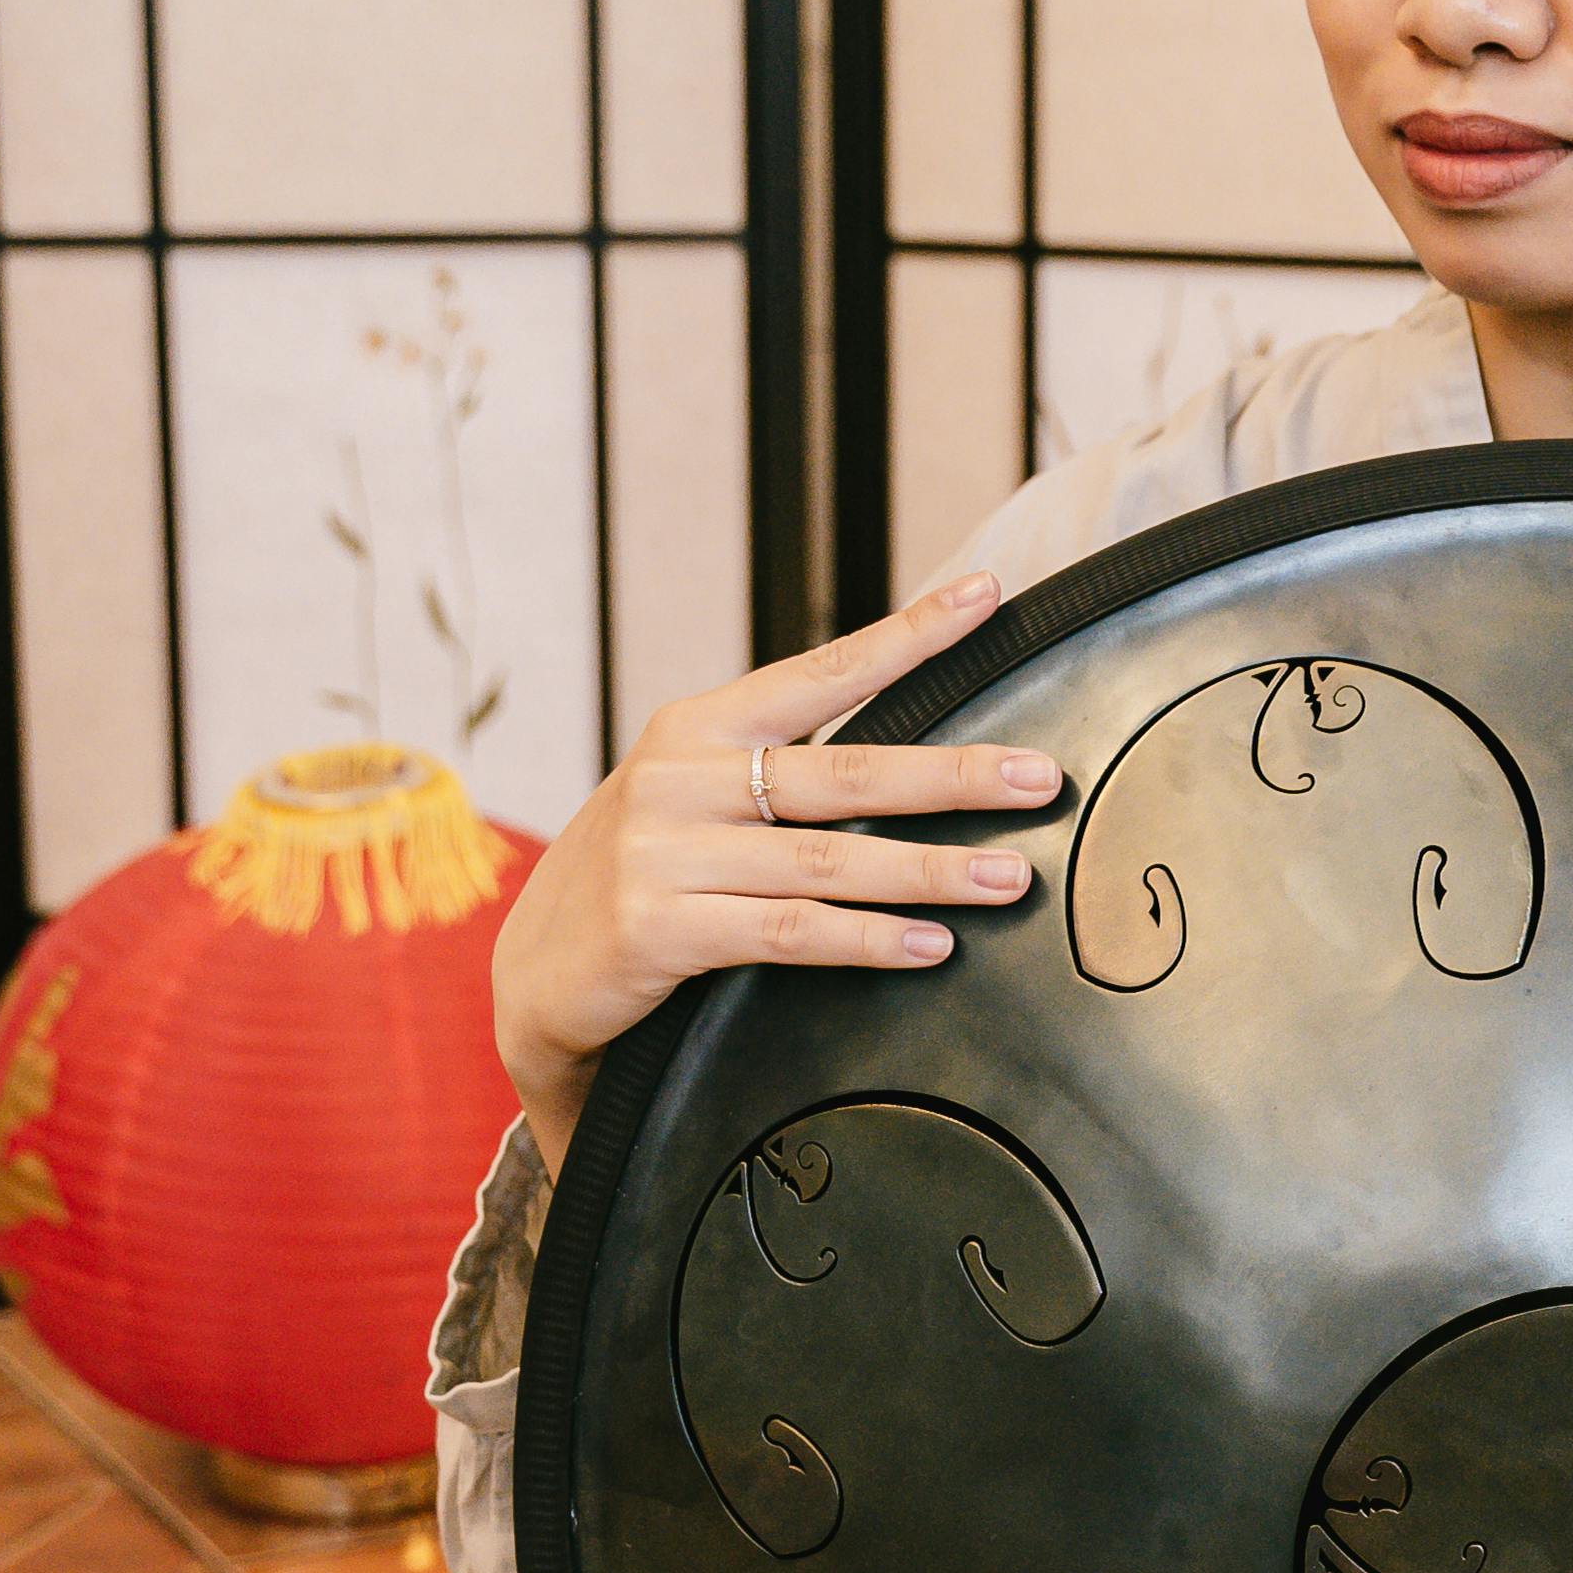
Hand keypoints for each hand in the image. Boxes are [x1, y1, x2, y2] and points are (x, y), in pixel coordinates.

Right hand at [491, 581, 1059, 1171]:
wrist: (533, 976)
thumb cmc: (641, 878)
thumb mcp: (693, 801)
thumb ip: (776, 772)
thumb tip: (911, 757)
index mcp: (697, 727)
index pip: (822, 671)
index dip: (908, 635)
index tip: (986, 596)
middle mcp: (681, 778)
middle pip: (845, 772)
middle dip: (953, 775)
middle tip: (1039, 778)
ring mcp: (666, 853)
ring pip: (829, 859)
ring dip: (931, 871)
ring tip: (1010, 879)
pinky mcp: (661, 928)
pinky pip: (789, 930)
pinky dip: (868, 938)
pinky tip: (929, 944)